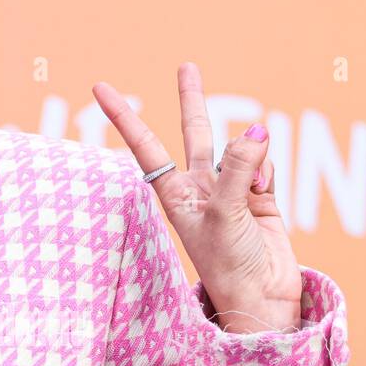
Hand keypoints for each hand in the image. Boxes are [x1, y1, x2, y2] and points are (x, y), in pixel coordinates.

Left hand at [92, 62, 301, 334]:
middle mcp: (198, 185)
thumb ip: (240, 168)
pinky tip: (265, 192)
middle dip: (193, 100)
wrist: (261, 298)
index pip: (144, 144)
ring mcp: (230, 188)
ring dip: (250, 156)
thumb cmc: (228, 263)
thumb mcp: (224, 213)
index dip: (123, 114)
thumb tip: (257, 129)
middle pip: (195, 132)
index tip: (98, 87)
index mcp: (172, 191)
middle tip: (186, 66)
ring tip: (254, 190)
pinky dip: (267, 173)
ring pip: (240, 149)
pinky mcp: (260, 195)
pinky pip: (264, 166)